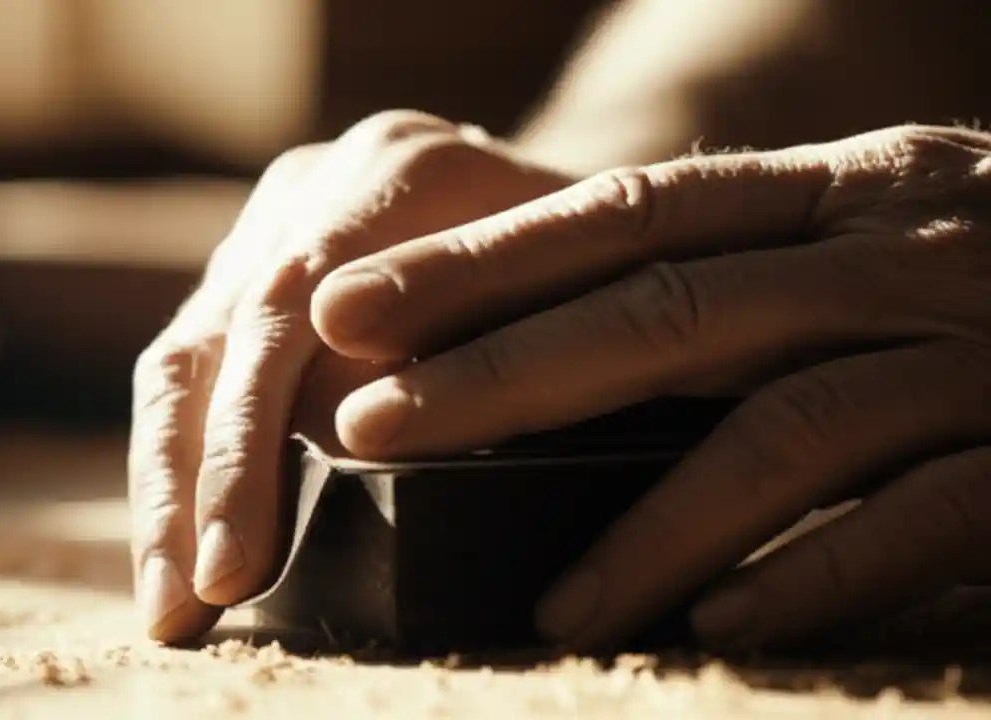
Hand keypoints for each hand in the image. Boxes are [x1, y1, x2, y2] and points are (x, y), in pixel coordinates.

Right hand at [128, 110, 571, 641]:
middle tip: (192, 602)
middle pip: (227, 336)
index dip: (253, 440)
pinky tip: (179, 550)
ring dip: (169, 487)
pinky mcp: (250, 268)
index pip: (294, 306)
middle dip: (205, 481)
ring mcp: (276, 223)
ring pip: (184, 356)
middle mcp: (322, 182)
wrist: (582, 209)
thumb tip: (367, 463)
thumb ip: (502, 361)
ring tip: (169, 606)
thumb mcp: (595, 299)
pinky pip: (188, 370)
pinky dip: (182, 466)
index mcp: (405, 167)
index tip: (241, 559)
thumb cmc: (612, 271)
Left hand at [312, 124, 990, 650]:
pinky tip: (718, 625)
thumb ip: (735, 291)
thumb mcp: (859, 259)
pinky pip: (923, 518)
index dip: (483, 263)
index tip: (351, 311)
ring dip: (650, 521)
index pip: (626, 216)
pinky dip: (816, 576)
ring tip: (548, 602)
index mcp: (831, 196)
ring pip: (786, 425)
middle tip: (368, 422)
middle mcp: (895, 252)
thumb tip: (555, 354)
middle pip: (669, 305)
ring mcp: (977, 351)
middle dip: (506, 367)